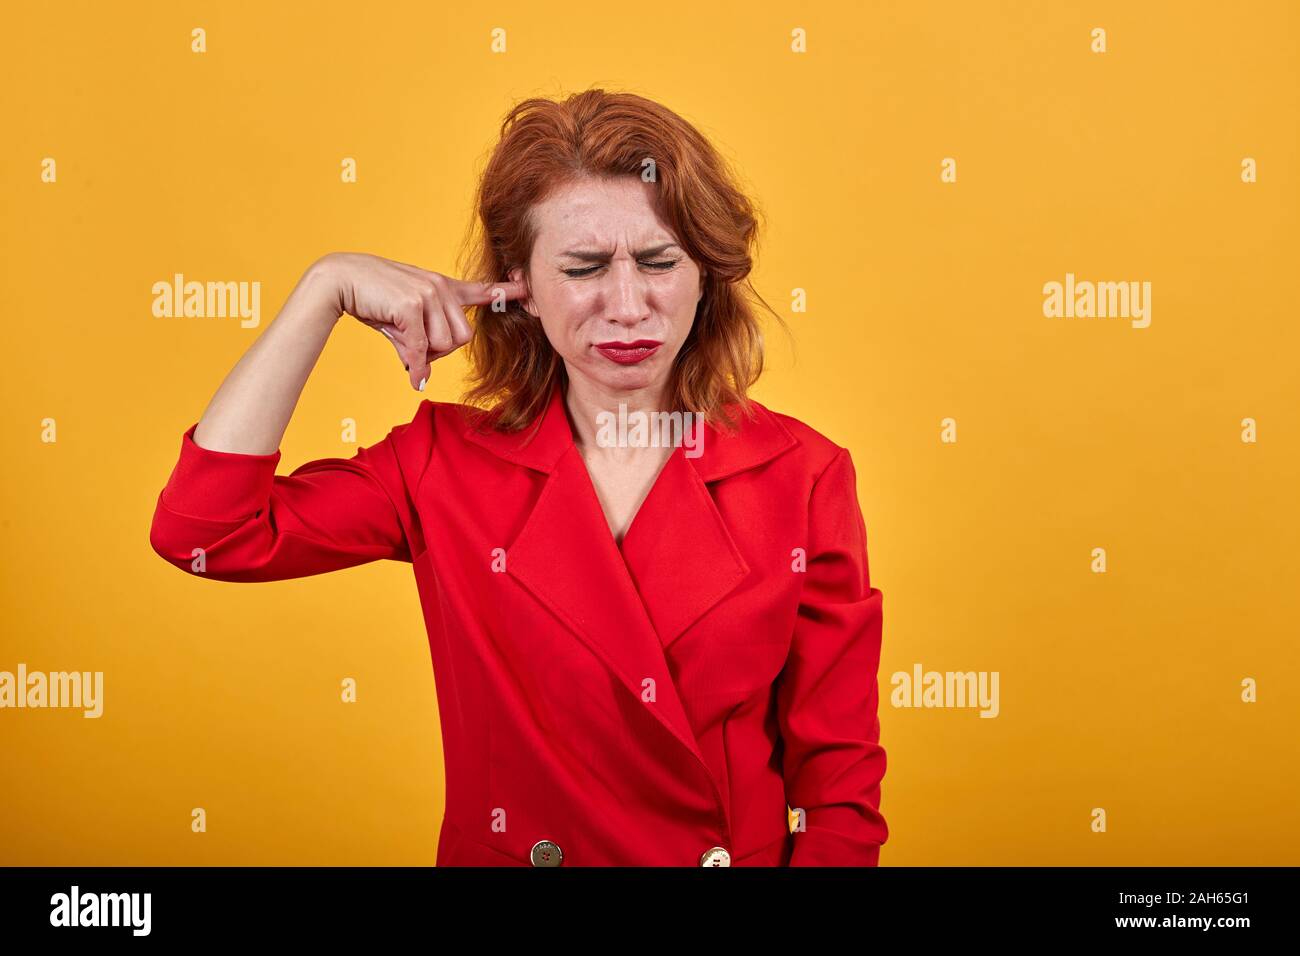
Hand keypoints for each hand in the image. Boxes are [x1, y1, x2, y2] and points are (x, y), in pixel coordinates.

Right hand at [313, 251, 528, 390]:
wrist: (340, 279)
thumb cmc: (372, 300)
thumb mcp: (402, 322)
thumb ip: (420, 345)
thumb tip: (421, 380)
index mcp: (442, 287)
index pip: (480, 290)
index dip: (504, 291)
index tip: (527, 288)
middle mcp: (440, 287)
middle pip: (462, 338)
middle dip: (440, 351)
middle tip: (415, 347)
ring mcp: (428, 293)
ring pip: (445, 344)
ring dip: (424, 354)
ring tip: (402, 340)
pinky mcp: (412, 304)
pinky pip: (421, 348)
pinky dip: (414, 364)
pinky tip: (409, 371)